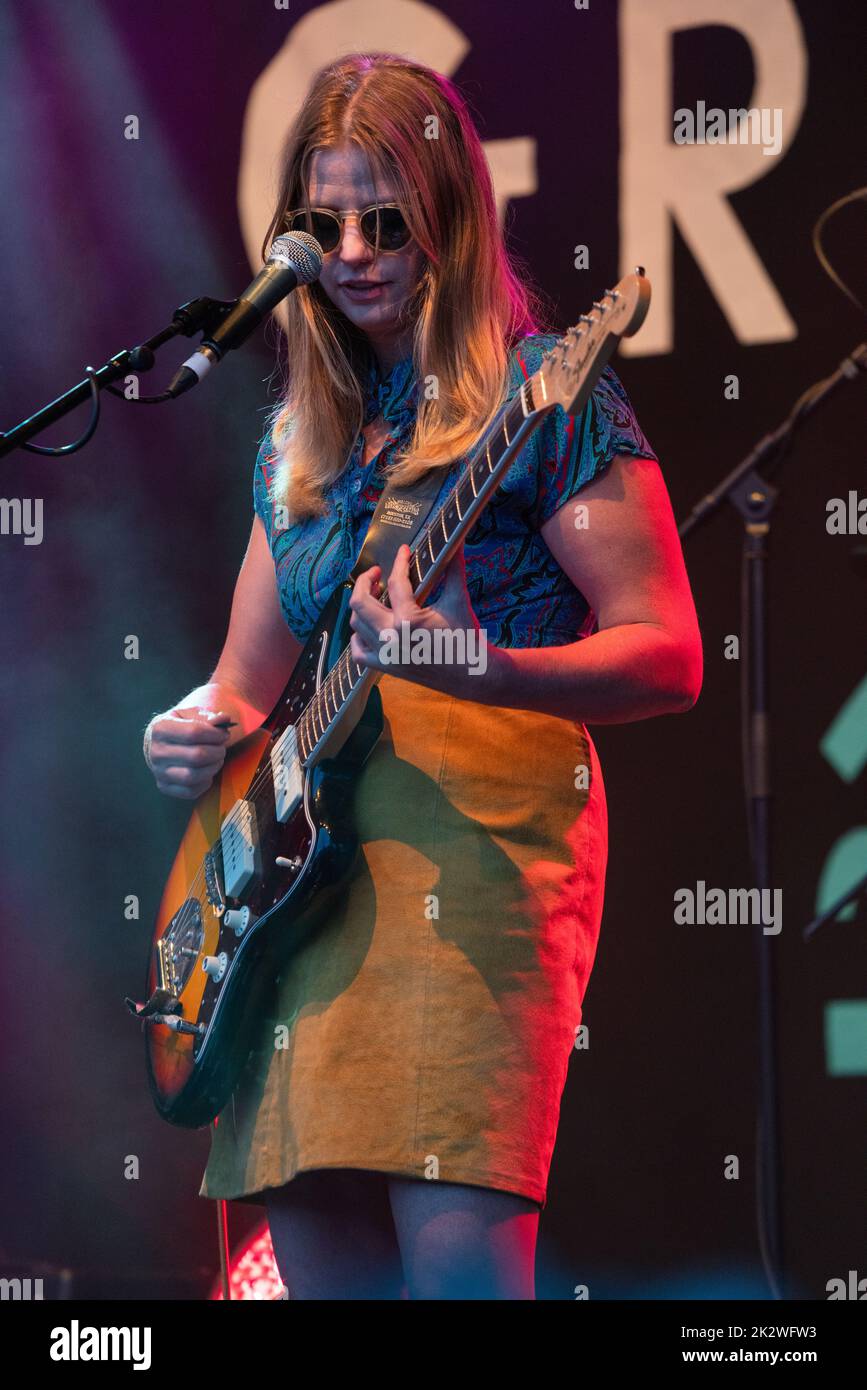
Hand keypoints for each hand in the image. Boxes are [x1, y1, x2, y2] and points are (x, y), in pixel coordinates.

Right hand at [144, 706, 231, 798]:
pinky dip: (205, 782)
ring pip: (193, 776)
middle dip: (217, 752)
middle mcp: (155, 752)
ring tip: (217, 759)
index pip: (193, 733)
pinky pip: (191, 791)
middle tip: (222, 748)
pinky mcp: (164, 787)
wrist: (160, 742)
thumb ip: (209, 716)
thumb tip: (223, 719)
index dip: (215, 734)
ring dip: (213, 768)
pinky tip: (206, 771)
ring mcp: (158, 772)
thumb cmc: (180, 726)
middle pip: (196, 756)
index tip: (224, 734)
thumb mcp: (191, 714)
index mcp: (160, 729)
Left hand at [348, 543, 486, 696]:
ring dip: (362, 605)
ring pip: (356, 623)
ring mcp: (386, 654)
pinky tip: (369, 625)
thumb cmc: (467, 637)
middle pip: (360, 602)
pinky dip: (358, 637)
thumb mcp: (458, 600)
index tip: (403, 551)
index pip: (396, 582)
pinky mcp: (386, 667)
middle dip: (366, 581)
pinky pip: (358, 652)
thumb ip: (453, 569)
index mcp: (409, 620)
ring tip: (375, 596)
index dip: (399, 561)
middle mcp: (391, 638)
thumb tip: (456, 544)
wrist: (472, 674)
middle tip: (377, 573)